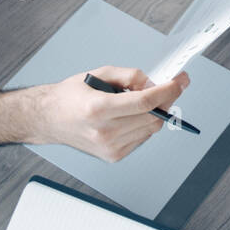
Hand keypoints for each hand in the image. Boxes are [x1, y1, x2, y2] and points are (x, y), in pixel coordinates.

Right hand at [43, 66, 189, 161]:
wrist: (49, 119)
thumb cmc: (71, 96)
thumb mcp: (99, 74)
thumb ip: (130, 76)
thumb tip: (154, 83)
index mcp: (98, 109)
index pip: (144, 102)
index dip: (168, 90)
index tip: (180, 81)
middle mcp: (104, 132)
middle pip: (153, 116)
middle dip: (168, 99)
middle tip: (172, 86)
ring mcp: (109, 147)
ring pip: (151, 128)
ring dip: (157, 111)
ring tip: (145, 99)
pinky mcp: (113, 156)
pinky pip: (142, 137)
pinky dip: (145, 123)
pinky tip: (134, 114)